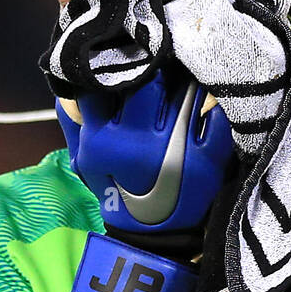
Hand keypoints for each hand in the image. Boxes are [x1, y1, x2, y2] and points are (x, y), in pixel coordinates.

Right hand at [56, 65, 234, 257]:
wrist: (151, 236)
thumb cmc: (115, 189)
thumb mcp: (83, 160)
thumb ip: (74, 120)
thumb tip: (72, 77)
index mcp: (102, 142)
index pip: (105, 85)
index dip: (119, 63)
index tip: (129, 55)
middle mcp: (136, 146)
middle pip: (149, 83)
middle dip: (158, 66)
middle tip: (165, 56)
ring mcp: (175, 154)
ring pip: (185, 94)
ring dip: (188, 78)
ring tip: (189, 71)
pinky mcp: (207, 163)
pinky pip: (218, 120)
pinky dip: (218, 105)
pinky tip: (214, 97)